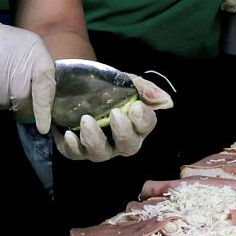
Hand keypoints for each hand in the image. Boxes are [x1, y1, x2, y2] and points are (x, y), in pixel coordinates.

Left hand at [55, 79, 170, 161]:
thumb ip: (145, 89)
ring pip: (101, 153)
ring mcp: (98, 147)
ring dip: (95, 138)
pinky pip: (76, 154)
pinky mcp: (76, 149)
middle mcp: (119, 140)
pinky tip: (69, 134)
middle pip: (128, 146)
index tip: (136, 106)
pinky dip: (73, 146)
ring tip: (86, 120)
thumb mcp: (126, 81)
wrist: (74, 84)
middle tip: (114, 114)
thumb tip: (166, 102)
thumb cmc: (106, 86)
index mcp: (136, 123)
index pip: (146, 126)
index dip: (144, 120)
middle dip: (123, 132)